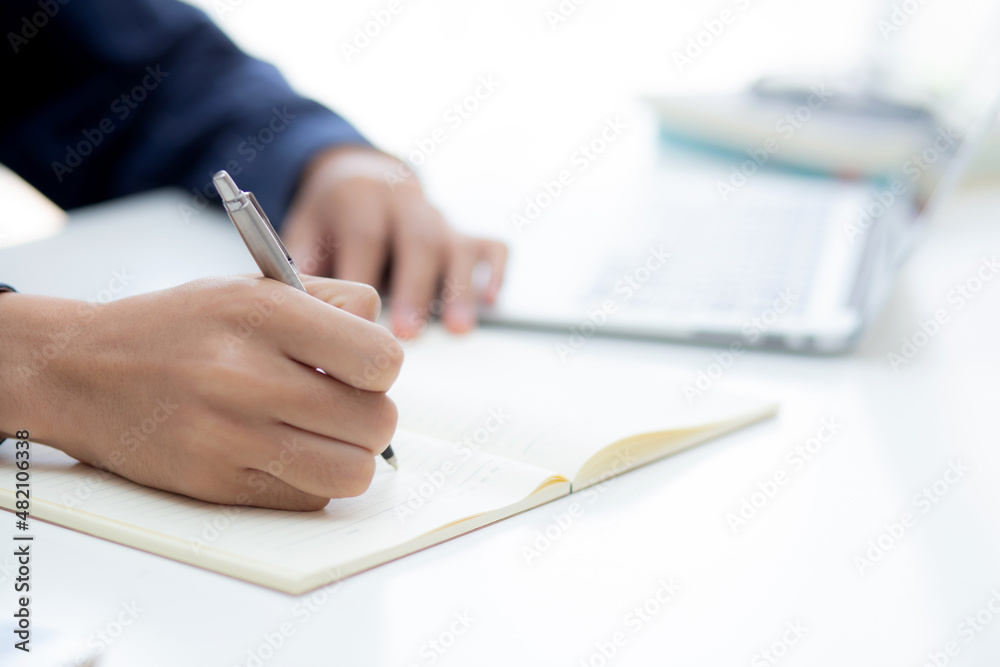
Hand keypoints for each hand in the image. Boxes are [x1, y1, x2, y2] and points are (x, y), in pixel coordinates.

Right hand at [0, 276, 401, 509]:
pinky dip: (311, 481)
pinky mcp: (215, 485)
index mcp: (265, 314)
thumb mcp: (251, 288)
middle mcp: (247, 376)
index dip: (382, 367)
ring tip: (324, 434)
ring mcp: (229, 437)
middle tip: (344, 404)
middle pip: (376, 422)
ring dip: (351, 457)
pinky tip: (284, 453)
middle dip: (372, 415)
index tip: (361, 367)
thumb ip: (330, 301)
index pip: (381, 360)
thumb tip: (387, 339)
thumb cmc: (179, 326)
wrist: (80, 370)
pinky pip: (308, 499)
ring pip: (352, 473)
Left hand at [281, 146, 506, 338]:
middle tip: (407, 334)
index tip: (356, 321)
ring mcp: (439, 217)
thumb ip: (303, 262)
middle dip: (415, 290)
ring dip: (459, 288)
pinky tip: (492, 300)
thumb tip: (297, 307)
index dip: (363, 276)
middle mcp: (406, 202)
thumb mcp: (304, 226)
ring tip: (458, 329)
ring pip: (457, 246)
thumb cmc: (331, 217)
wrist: (361, 178)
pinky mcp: (465, 232)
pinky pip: (491, 245)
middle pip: (417, 241)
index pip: (366, 235)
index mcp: (361, 196)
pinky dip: (496, 271)